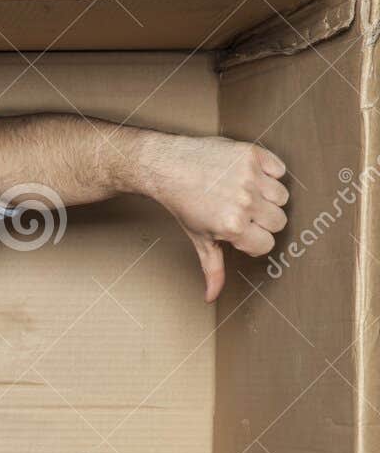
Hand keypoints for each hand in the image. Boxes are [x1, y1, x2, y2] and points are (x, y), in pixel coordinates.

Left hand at [142, 134, 288, 302]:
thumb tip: (211, 297)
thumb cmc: (184, 205)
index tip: (244, 235)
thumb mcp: (199, 239)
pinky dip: (270, 173)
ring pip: (282, 196)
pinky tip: (248, 178)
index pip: (267, 244)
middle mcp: (245, 203)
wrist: (170, 168)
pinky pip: (280, 169)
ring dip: (269, 198)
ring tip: (246, 196)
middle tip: (244, 215)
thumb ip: (212, 268)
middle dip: (264, 222)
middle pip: (279, 221)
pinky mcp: (254, 155)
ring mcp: (251, 177)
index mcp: (232, 227)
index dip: (255, 242)